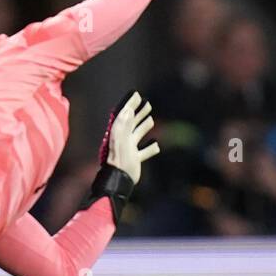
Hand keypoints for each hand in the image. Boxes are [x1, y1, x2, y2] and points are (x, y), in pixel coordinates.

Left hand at [85, 90, 159, 223]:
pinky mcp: (134, 160)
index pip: (125, 115)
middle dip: (139, 113)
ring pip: (138, 135)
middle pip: (132, 123)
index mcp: (119, 133)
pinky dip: (150, 148)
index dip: (131, 104)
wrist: (119, 180)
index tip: (137, 95)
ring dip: (144, 127)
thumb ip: (123, 124)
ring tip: (150, 120)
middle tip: (147, 104)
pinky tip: (156, 145)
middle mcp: (124, 140)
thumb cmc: (119, 160)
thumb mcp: (120, 140)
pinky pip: (143, 152)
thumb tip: (128, 109)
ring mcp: (129, 150)